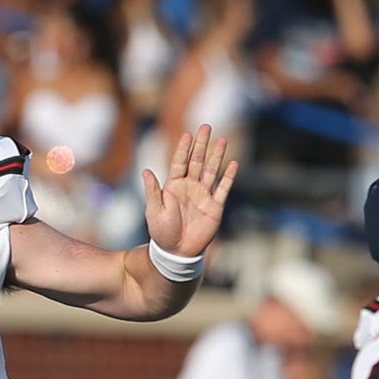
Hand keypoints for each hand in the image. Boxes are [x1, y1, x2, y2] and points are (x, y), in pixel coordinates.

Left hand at [141, 124, 237, 259]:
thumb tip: (145, 170)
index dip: (184, 148)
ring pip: (211, 170)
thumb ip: (152, 191)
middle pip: (197, 161)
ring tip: (222, 139)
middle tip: (207, 126)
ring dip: (216, 155)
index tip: (188, 133)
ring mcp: (203, 195)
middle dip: (202, 144)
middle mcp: (189, 187)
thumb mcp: (153, 210)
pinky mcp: (215, 206)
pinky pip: (223, 189)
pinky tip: (233, 163)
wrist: (176, 252)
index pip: (180, 162)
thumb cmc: (161, 232)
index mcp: (173, 186)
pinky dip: (229, 177)